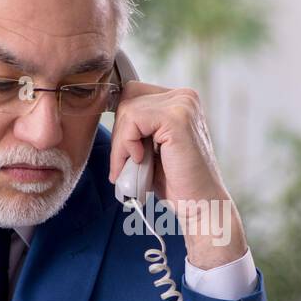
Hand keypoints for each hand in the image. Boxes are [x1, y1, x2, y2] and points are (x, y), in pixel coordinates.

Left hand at [107, 82, 247, 268]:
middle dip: (120, 136)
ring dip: (121, 144)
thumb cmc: (175, 181)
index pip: (133, 95)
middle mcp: (185, 97)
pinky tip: (140, 161)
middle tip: (124, 166)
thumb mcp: (150, 147)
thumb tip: (100, 109)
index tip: (124, 155)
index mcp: (180, 100)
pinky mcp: (177, 117)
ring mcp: (183, 104)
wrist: (200, 205)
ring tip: (131, 168)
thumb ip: (136, 127)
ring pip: (128, 110)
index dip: (123, 126)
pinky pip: (133, 119)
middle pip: (128, 99)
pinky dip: (127, 144)